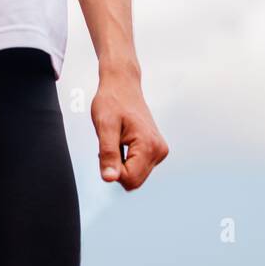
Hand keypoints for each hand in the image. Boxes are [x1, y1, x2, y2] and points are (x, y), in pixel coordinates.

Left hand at [91, 66, 168, 189]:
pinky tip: (122, 141)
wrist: (122, 84)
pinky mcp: (156, 150)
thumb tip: (109, 179)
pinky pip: (138, 167)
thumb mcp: (104, 126)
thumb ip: (108, 154)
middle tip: (110, 143)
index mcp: (149, 145)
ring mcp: (160, 150)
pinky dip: (126, 160)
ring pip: (135, 176)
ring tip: (117, 140)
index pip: (129, 180)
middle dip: (117, 167)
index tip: (106, 148)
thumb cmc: (112, 101)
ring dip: (121, 163)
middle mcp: (159, 150)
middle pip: (134, 181)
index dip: (112, 169)